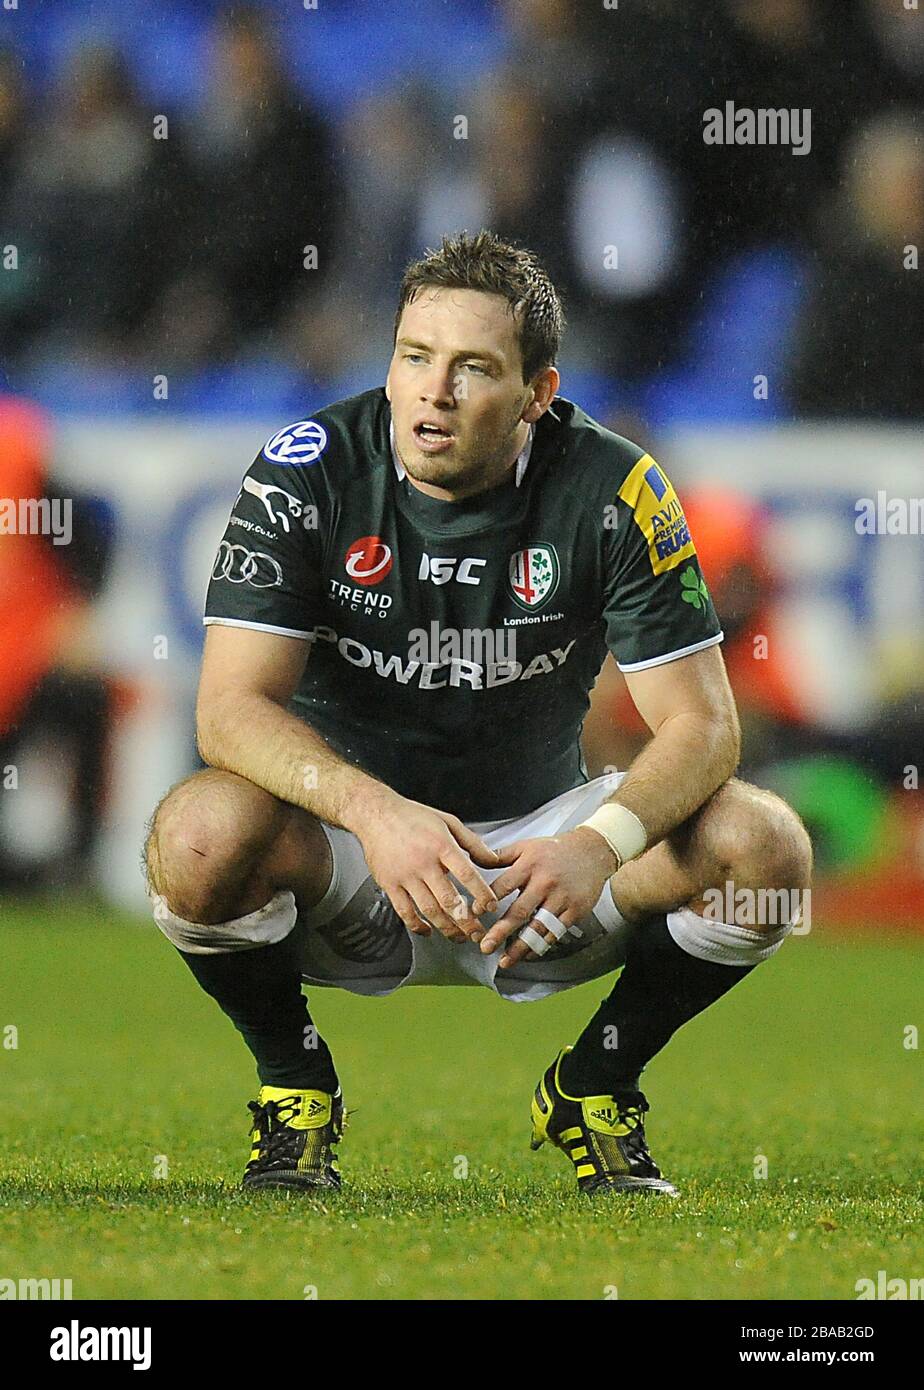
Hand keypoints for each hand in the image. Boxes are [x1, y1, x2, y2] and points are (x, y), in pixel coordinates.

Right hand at [354, 791, 499, 941]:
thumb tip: (493, 860)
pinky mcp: (389, 884)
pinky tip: (428, 931)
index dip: (481, 893)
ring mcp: (405, 875)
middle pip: (448, 899)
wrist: (376, 815)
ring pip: (428, 910)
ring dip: (446, 928)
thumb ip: (473, 843)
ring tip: (459, 937)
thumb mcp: (448, 821)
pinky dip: (417, 925)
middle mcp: (423, 862)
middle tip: (479, 934)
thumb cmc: (412, 817)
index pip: (467, 874)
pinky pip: (404, 911)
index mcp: (441, 845)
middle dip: (467, 921)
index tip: (492, 906)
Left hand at [478, 827, 617, 967]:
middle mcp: (544, 883)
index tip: (474, 914)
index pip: (503, 885)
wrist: (592, 852)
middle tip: (485, 947)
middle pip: (519, 911)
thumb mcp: (526, 846)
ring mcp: (561, 899)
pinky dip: (541, 945)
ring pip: (538, 927)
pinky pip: (555, 932)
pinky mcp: (575, 911)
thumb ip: (499, 856)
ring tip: (504, 961)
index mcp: (529, 865)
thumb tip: (471, 859)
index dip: (487, 900)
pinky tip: (528, 954)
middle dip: (500, 932)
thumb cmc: (554, 850)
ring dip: (520, 947)